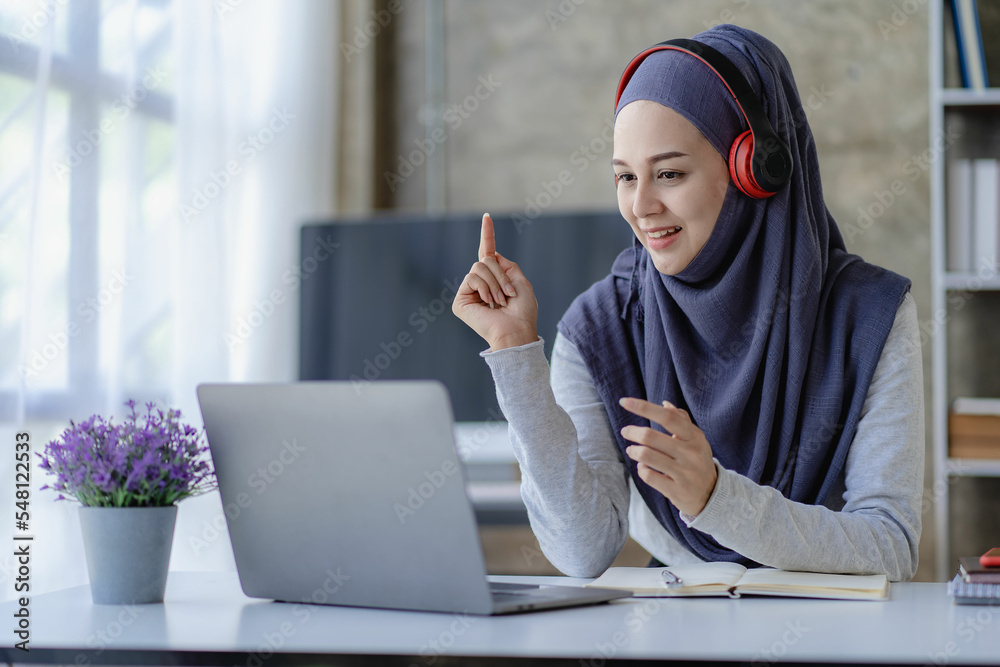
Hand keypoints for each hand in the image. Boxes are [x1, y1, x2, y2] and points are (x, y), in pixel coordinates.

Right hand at [452, 213, 538, 350]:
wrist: (516, 329)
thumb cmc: (522, 311)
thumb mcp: (520, 281)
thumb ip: (507, 265)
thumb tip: (490, 254)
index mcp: (494, 279)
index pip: (488, 253)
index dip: (487, 235)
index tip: (487, 217)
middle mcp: (480, 284)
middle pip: (485, 259)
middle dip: (500, 274)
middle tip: (508, 294)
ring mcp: (469, 292)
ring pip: (478, 267)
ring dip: (494, 283)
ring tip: (499, 301)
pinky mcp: (461, 301)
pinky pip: (472, 277)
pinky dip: (484, 288)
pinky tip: (488, 303)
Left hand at [618, 397, 717, 516]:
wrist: (712, 494)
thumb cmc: (697, 460)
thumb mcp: (696, 439)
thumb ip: (681, 421)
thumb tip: (664, 404)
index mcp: (695, 437)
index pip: (667, 417)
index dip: (643, 407)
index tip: (624, 402)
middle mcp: (691, 453)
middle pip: (650, 437)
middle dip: (632, 432)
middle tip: (625, 431)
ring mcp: (684, 473)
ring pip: (646, 456)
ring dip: (634, 451)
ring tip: (631, 450)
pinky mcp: (677, 491)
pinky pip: (648, 476)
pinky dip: (641, 469)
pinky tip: (643, 467)